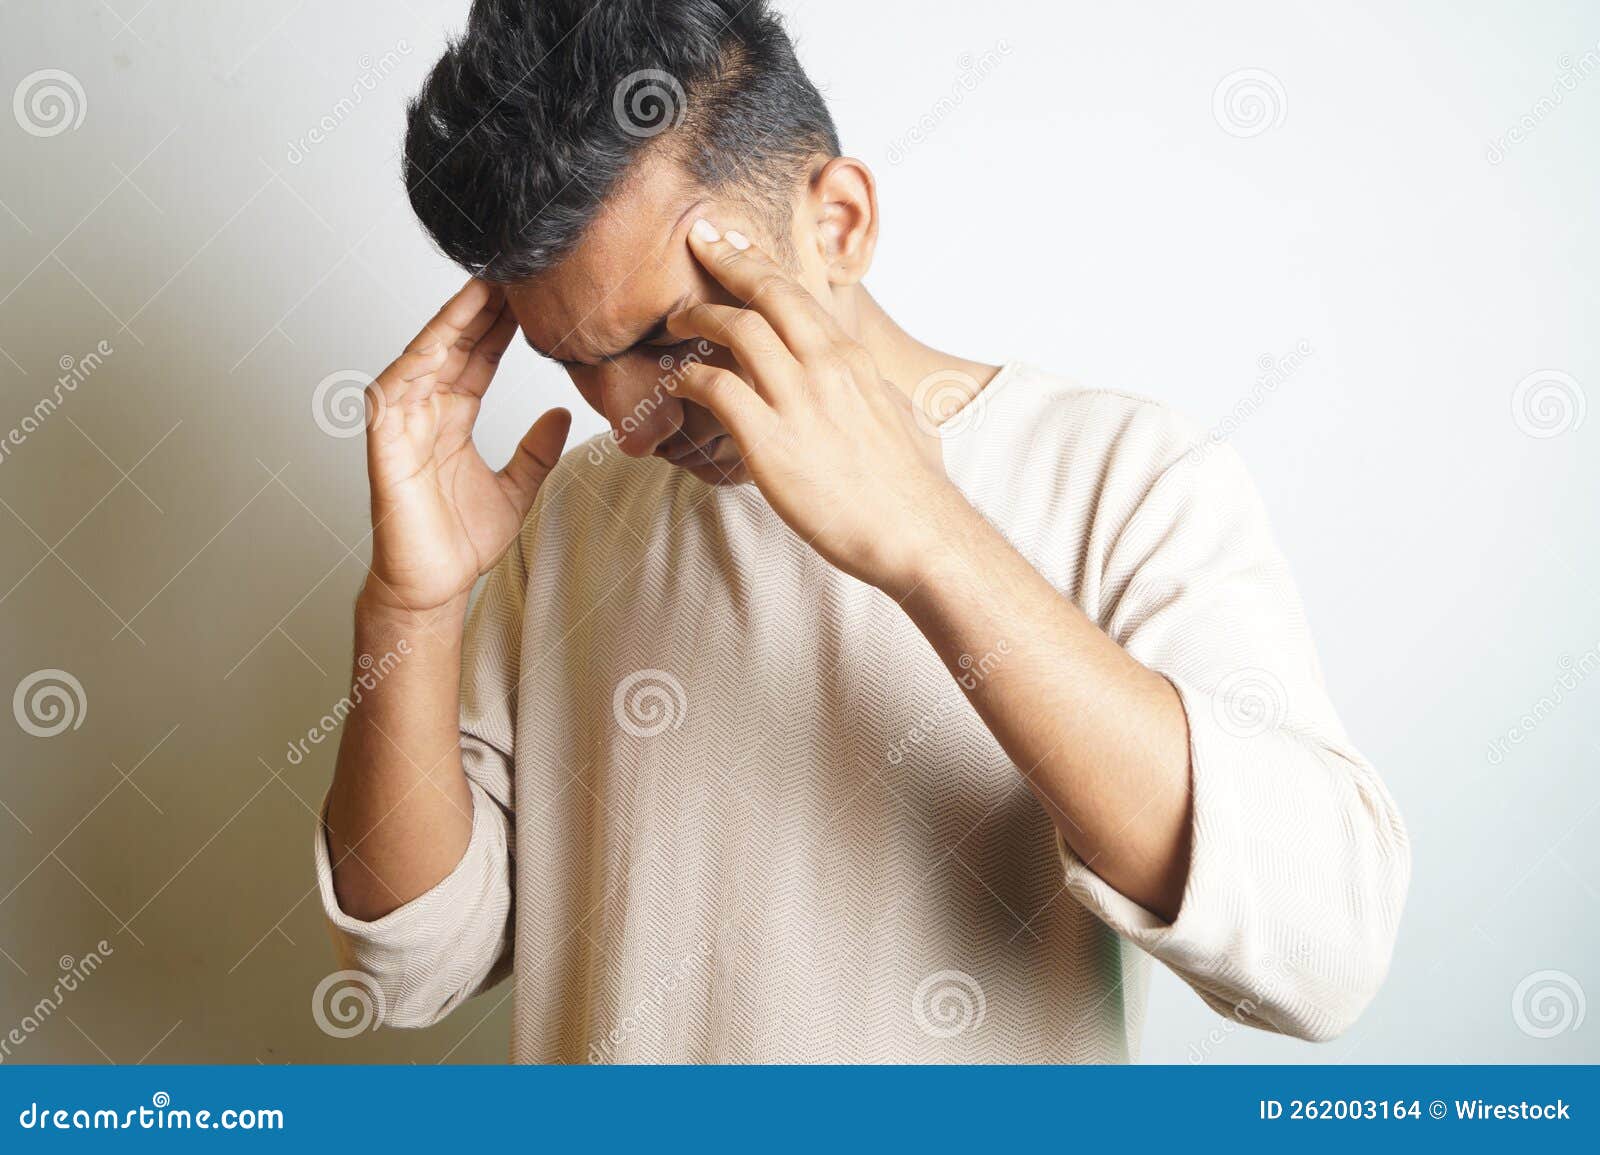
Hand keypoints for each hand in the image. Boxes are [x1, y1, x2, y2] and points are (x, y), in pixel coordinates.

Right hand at [363, 279, 570, 614]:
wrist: (433, 585)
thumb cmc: (460, 541)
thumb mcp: (517, 488)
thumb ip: (537, 450)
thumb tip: (561, 414)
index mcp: (452, 415)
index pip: (479, 354)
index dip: (503, 322)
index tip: (534, 291)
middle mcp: (424, 409)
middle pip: (454, 343)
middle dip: (483, 305)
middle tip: (515, 267)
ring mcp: (401, 421)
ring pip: (426, 355)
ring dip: (453, 320)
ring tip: (485, 285)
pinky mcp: (383, 440)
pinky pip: (397, 388)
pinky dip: (419, 359)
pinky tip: (442, 335)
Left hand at [665, 220, 968, 593]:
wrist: (914, 532)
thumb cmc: (910, 485)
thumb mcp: (899, 415)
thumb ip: (872, 389)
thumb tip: (868, 382)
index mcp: (853, 358)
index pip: (799, 293)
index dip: (759, 263)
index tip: (733, 246)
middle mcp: (826, 367)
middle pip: (767, 292)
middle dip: (726, 261)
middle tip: (695, 242)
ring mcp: (799, 401)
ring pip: (737, 330)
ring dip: (699, 316)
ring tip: (675, 319)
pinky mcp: (771, 441)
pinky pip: (717, 390)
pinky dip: (689, 379)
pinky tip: (676, 385)